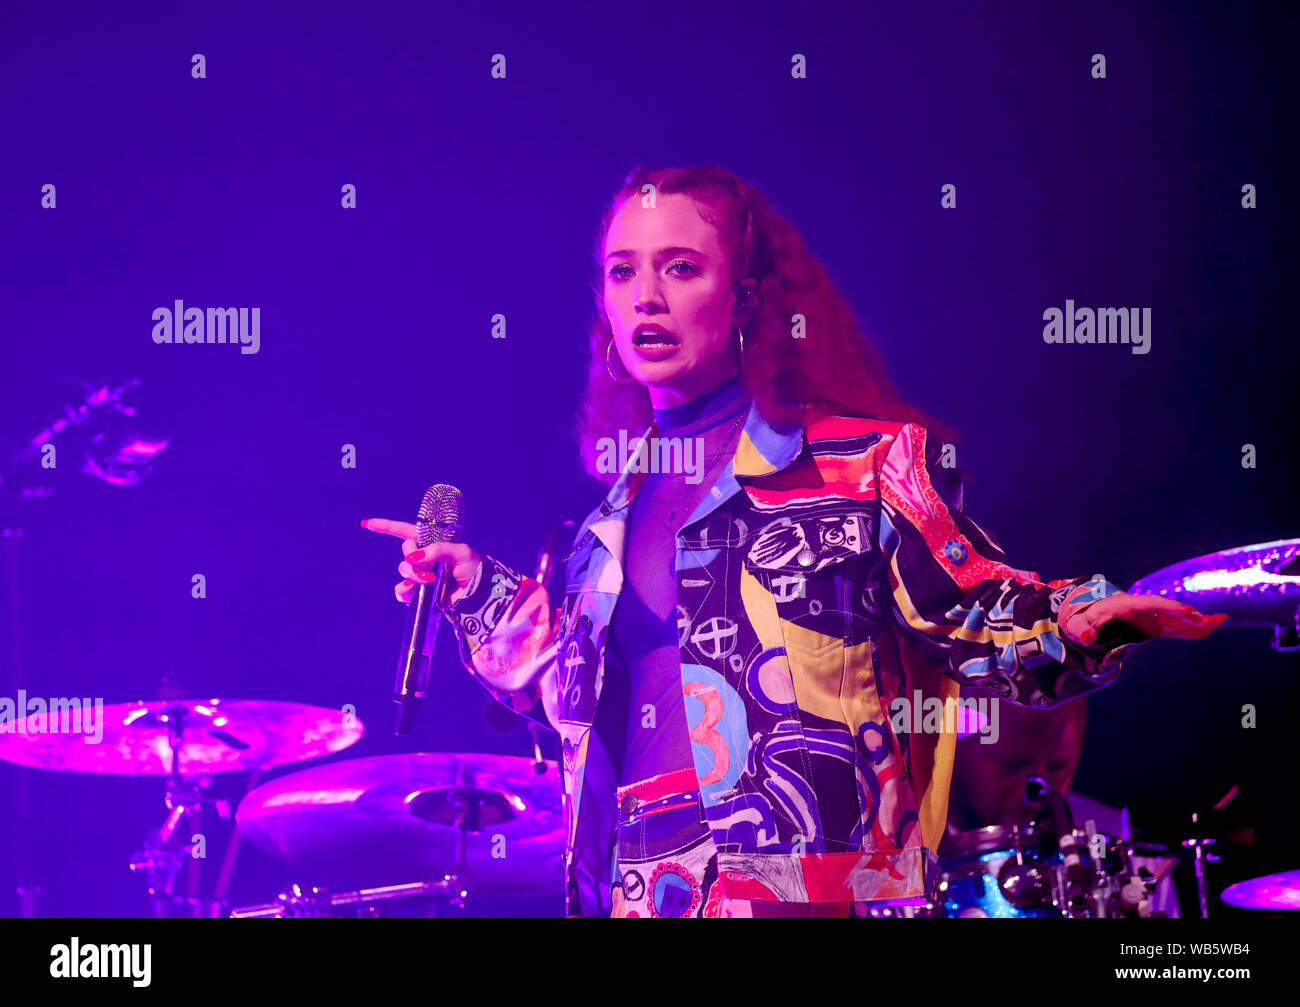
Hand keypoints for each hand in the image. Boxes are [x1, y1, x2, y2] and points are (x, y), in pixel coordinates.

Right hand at [361, 518, 482, 604]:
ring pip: (403, 570)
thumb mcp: (461, 553)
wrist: (480, 595)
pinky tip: (411, 591)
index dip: (386, 526)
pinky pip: (402, 590)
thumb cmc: (474, 569)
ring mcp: (421, 575)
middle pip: (405, 551)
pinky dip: (404, 590)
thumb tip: (414, 557)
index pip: (406, 531)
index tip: (366, 524)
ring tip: (430, 580)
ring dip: (412, 574)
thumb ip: (438, 550)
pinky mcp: (420, 593)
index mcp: (432, 543)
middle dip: (412, 558)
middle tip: (429, 568)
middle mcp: (424, 557)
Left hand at [1065, 591, 1227, 644]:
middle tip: (1208, 620)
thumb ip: (1081, 629)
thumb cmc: (1084, 618)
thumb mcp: (1077, 624)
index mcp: (1126, 604)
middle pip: (1168, 609)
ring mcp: (1150, 617)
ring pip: (1176, 618)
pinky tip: (1210, 627)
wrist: (1088, 616)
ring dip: (1196, 620)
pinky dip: (1192, 628)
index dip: (1168, 607)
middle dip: (1187, 614)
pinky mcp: (1154, 626)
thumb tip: (1086, 638)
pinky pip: (1176, 627)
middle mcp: (1142, 608)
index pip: (1150, 604)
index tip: (1185, 610)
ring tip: (1219, 620)